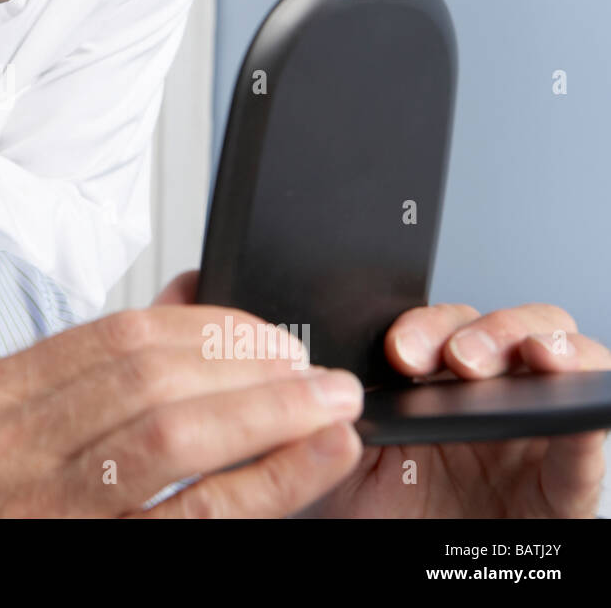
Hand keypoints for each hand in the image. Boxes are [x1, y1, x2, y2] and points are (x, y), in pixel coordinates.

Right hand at [0, 271, 365, 516]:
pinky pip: (200, 514)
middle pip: (149, 380)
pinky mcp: (92, 562)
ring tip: (328, 404)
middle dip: (248, 365)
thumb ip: (97, 369)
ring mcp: (38, 512)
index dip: (208, 328)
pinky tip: (315, 456)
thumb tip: (192, 293)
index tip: (267, 336)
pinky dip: (271, 477)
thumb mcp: (23, 434)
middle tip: (313, 371)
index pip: (115, 336)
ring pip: (175, 437)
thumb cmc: (6, 516)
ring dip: (271, 411)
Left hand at [302, 302, 610, 516]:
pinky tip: (573, 412)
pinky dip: (587, 424)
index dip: (423, 329)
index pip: (437, 329)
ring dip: (546, 345)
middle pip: (504, 330)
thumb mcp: (344, 464)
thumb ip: (333, 423)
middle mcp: (487, 395)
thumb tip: (310, 382)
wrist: (411, 565)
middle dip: (487, 331)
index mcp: (431, 383)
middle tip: (460, 357)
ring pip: (561, 360)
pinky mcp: (563, 482)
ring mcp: (530, 432)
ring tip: (531, 354)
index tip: (398, 351)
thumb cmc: (381, 511)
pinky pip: (587, 447)